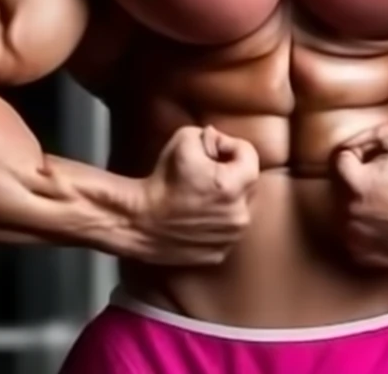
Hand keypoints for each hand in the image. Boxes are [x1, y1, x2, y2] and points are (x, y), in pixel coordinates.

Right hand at [133, 125, 258, 265]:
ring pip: (240, 207)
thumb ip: (209, 134)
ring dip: (227, 197)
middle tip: (204, 170)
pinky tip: (197, 213)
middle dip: (231, 171)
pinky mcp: (219, 253)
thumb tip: (218, 140)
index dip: (229, 146)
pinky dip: (218, 220)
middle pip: (248, 182)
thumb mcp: (185, 138)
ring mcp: (230, 238)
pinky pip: (228, 229)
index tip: (210, 150)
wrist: (138, 221)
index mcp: (233, 187)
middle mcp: (239, 216)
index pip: (249, 155)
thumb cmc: (162, 180)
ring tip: (200, 193)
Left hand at [333, 124, 387, 267]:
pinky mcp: (358, 254)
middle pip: (340, 185)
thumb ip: (375, 133)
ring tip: (381, 200)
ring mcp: (350, 236)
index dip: (358, 155)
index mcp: (353, 184)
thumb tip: (358, 141)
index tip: (375, 161)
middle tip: (379, 180)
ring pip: (342, 209)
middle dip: (356, 179)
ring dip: (356, 202)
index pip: (341, 158)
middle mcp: (345, 212)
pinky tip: (381, 220)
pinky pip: (351, 233)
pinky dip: (361, 226)